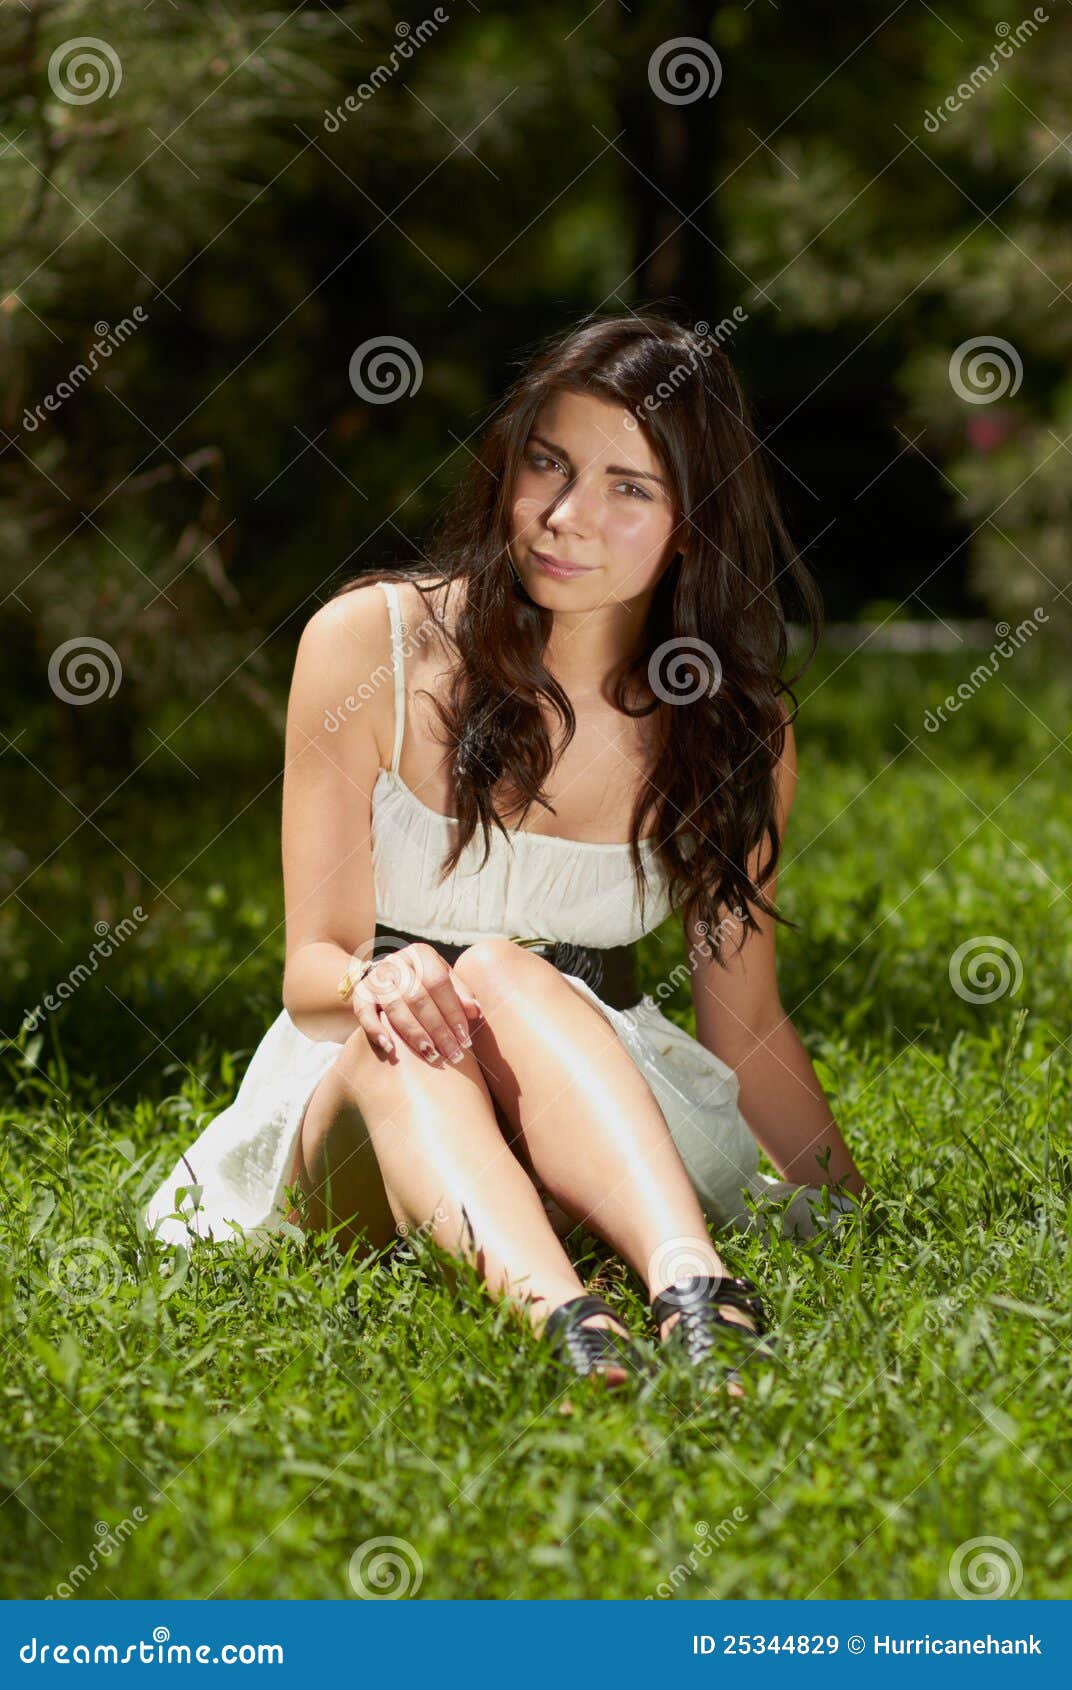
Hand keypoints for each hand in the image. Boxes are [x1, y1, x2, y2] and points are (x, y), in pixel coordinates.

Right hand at [348, 942, 482, 1064]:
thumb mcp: (443, 982)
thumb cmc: (423, 984)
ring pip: (395, 1006)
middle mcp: (396, 962)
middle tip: (452, 1054)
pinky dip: (375, 1030)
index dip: (453, 1011)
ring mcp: (376, 977)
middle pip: (418, 997)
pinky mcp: (360, 994)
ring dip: (414, 1033)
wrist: (385, 980)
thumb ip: (460, 995)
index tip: (465, 1038)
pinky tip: (390, 1048)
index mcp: (421, 954)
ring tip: (430, 1054)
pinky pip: (364, 1012)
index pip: (439, 982)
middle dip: (438, 1029)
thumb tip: (475, 1011)